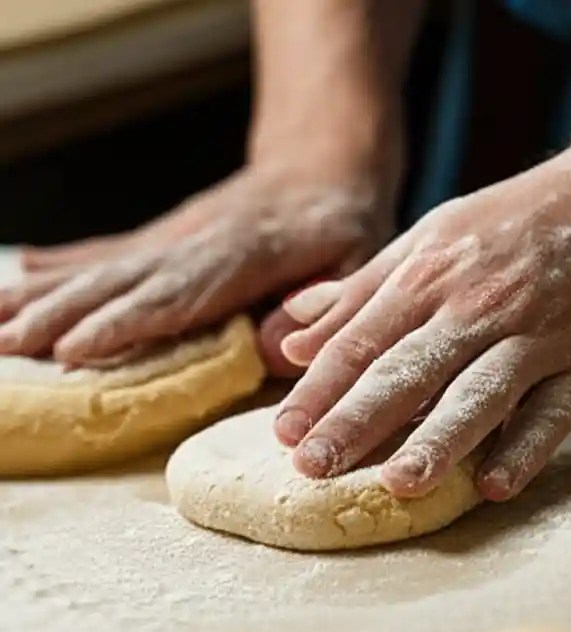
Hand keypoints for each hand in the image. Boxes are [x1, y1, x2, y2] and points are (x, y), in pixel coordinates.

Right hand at [0, 160, 396, 371]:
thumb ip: (326, 307)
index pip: (179, 294)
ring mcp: (174, 238)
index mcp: (245, 257)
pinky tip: (19, 273)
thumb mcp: (361, 265)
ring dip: (45, 295)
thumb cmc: (348, 227)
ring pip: (101, 268)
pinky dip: (60, 264)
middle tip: (6, 346)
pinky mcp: (165, 237)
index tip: (74, 347)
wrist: (325, 166)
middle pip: (121, 282)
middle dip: (61, 315)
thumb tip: (277, 351)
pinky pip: (107, 252)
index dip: (127, 322)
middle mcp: (196, 244)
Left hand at [272, 142, 570, 500]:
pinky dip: (526, 449)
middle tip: (312, 468)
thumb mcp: (434, 237)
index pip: (364, 340)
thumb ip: (365, 291)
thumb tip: (294, 337)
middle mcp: (481, 305)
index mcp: (435, 273)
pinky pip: (553, 413)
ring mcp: (538, 336)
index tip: (284, 433)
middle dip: (357, 420)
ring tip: (397, 483)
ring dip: (440, 439)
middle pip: (410, 370)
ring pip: (481, 394)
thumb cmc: (518, 221)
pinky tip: (494, 485)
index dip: (321, 389)